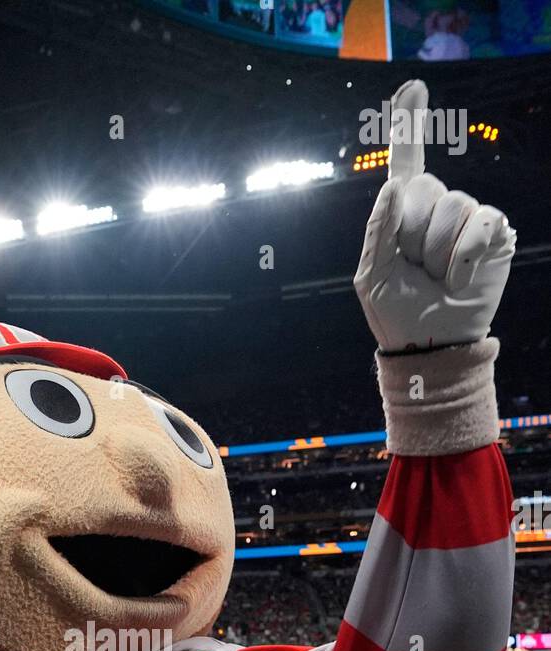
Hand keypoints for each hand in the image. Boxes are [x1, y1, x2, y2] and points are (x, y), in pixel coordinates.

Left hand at [354, 79, 515, 353]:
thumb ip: (378, 229)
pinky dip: (466, 253)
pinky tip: (459, 278)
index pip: (406, 164)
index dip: (409, 126)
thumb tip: (394, 185)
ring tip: (438, 278)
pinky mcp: (494, 234)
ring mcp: (467, 220)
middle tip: (416, 268)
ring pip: (454, 205)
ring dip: (439, 251)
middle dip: (414, 232)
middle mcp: (436, 209)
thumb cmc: (397, 315)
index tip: (413, 88)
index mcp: (402, 216)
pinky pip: (483, 221)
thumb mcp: (372, 276)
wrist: (431, 346)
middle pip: (425, 187)